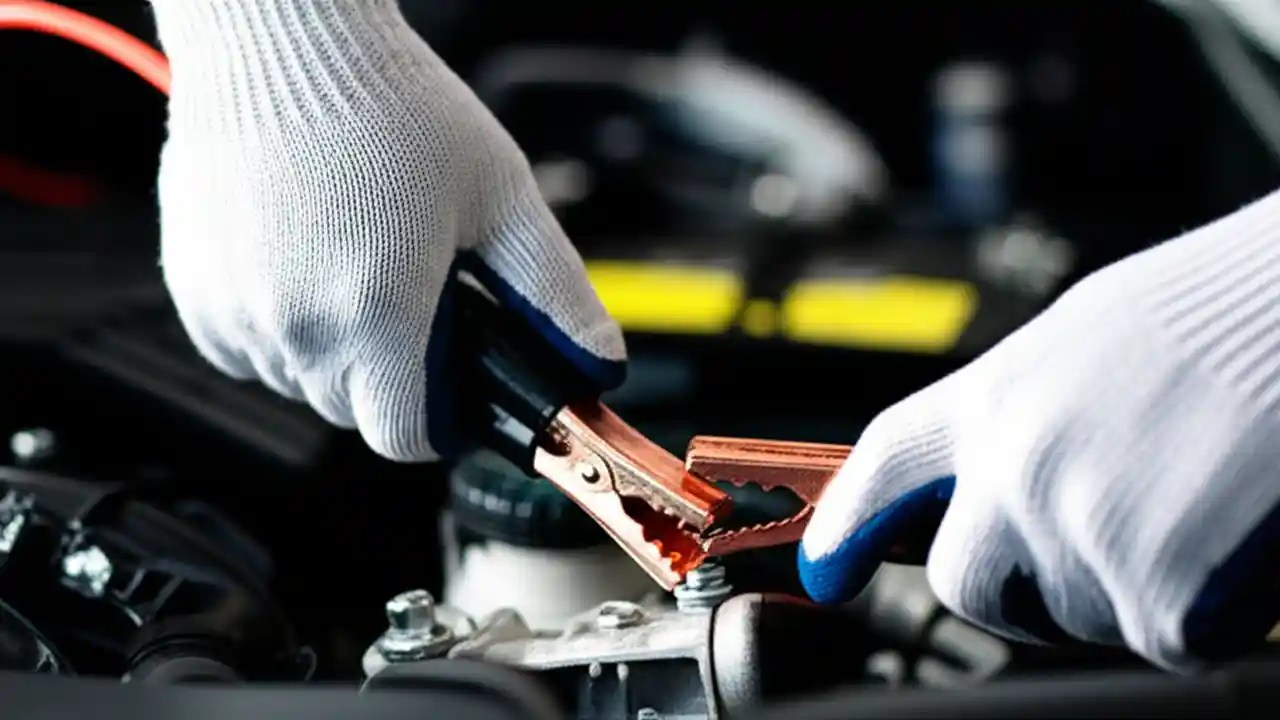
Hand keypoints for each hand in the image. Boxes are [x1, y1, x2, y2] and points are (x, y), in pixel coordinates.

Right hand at [150, 0, 624, 459]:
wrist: (285, 45)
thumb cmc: (389, 106)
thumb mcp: (502, 200)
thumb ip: (556, 295)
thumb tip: (597, 363)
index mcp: (376, 315)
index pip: (407, 438)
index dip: (443, 422)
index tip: (455, 389)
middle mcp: (296, 326)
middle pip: (356, 412)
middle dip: (395, 378)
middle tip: (415, 301)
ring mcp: (236, 311)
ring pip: (300, 382)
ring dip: (336, 351)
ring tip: (360, 267)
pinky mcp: (195, 290)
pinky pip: (245, 350)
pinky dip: (280, 328)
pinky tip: (307, 266)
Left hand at [800, 189, 1279, 671]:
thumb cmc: (1224, 312)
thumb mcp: (1087, 337)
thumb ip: (1021, 413)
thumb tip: (983, 482)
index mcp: (993, 396)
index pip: (882, 472)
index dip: (844, 528)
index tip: (826, 570)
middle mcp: (1015, 468)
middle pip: (965, 582)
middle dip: (1016, 588)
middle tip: (1094, 547)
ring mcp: (1080, 534)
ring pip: (1074, 617)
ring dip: (1128, 586)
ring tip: (1194, 497)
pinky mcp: (1161, 599)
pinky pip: (1165, 638)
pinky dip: (1206, 609)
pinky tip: (1232, 533)